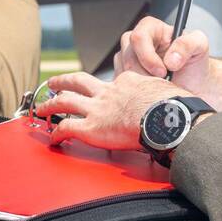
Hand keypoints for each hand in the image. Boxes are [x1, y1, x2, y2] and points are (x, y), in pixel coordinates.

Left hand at [35, 71, 178, 150]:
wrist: (165, 116)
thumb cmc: (174, 108)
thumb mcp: (172, 94)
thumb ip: (167, 98)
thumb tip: (180, 107)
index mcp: (129, 83)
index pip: (113, 82)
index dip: (107, 87)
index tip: (106, 91)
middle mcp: (109, 92)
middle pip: (80, 82)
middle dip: (64, 81)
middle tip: (54, 82)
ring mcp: (98, 109)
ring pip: (66, 101)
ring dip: (50, 103)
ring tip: (41, 108)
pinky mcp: (92, 128)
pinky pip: (67, 129)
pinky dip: (56, 134)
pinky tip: (52, 139)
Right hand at [115, 15, 212, 91]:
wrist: (194, 88)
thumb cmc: (195, 64)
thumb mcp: (200, 46)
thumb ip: (188, 44)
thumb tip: (170, 59)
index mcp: (153, 29)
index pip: (138, 37)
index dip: (147, 56)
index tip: (161, 71)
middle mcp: (139, 42)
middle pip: (127, 55)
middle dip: (144, 73)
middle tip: (162, 82)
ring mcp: (129, 59)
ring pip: (123, 71)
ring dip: (140, 83)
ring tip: (159, 86)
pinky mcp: (126, 76)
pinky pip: (122, 84)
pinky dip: (136, 91)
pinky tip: (151, 91)